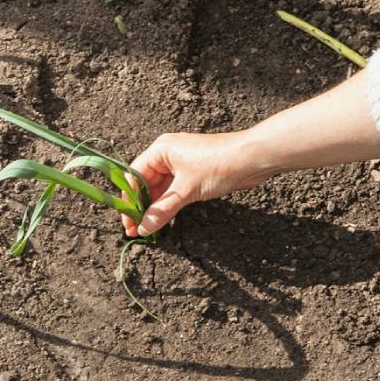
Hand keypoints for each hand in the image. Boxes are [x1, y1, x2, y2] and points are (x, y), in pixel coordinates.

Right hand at [122, 130, 275, 237]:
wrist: (252, 159)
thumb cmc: (219, 165)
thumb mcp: (186, 190)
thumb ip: (162, 210)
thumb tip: (143, 228)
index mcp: (161, 150)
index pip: (135, 175)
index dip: (130, 199)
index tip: (127, 221)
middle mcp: (167, 155)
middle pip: (146, 183)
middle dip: (140, 207)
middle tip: (134, 230)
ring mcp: (181, 164)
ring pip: (160, 189)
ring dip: (153, 209)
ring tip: (146, 229)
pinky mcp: (193, 174)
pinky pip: (174, 191)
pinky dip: (168, 205)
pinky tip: (162, 220)